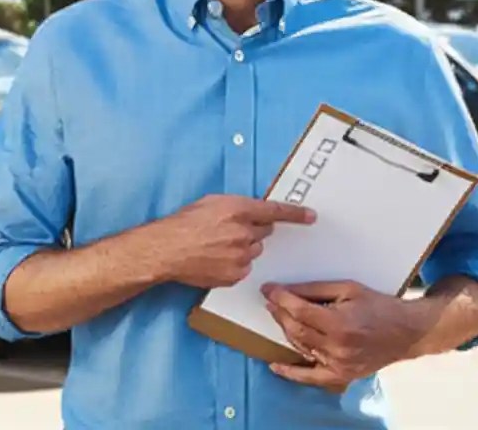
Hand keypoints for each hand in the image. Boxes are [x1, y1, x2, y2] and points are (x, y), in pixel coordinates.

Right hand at [153, 195, 314, 288]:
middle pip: (264, 232)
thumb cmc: (183, 224)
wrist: (166, 250)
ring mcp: (241, 255)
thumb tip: (249, 211)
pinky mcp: (236, 274)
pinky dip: (233, 264)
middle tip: (228, 232)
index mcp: (238, 210)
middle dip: (251, 231)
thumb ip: (235, 206)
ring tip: (216, 247)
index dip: (296, 214)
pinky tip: (215, 260)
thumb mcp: (210, 203)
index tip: (310, 216)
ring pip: (253, 250)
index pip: (275, 211)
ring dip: (242, 248)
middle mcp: (244, 232)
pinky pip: (244, 268)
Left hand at [262, 280, 425, 392]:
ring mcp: (339, 364)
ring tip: (278, 316)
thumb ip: (315, 290)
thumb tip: (286, 290)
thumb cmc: (379, 306)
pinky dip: (292, 372)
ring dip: (285, 330)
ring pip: (301, 347)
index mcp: (340, 323)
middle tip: (270, 300)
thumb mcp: (348, 289)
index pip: (300, 311)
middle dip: (280, 312)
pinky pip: (311, 376)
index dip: (280, 298)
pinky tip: (275, 365)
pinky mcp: (342, 375)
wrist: (407, 332)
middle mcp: (337, 347)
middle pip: (297, 329)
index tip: (268, 289)